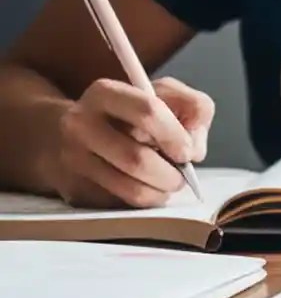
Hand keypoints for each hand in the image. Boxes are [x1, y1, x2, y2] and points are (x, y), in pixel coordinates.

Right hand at [50, 76, 213, 207]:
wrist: (70, 134)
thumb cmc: (131, 114)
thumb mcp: (165, 95)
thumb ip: (193, 107)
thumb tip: (195, 148)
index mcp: (105, 93)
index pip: (148, 112)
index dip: (175, 135)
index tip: (187, 152)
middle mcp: (81, 124)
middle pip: (138, 159)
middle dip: (171, 174)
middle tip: (182, 176)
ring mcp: (72, 159)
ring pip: (131, 189)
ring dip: (161, 192)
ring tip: (168, 183)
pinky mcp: (74, 189)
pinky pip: (121, 204)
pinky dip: (144, 201)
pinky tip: (146, 188)